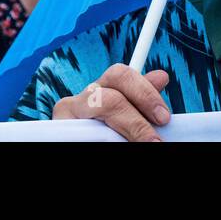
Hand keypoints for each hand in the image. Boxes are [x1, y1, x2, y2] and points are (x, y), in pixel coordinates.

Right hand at [52, 63, 169, 141]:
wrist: (85, 142)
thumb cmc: (105, 136)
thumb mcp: (126, 118)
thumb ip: (140, 102)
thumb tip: (161, 76)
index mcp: (99, 91)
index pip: (120, 75)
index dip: (145, 92)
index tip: (164, 117)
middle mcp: (80, 99)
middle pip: (110, 96)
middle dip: (137, 118)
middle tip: (155, 140)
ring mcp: (65, 115)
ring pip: (98, 113)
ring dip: (125, 130)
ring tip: (141, 144)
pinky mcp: (56, 130)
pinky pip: (82, 134)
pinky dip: (100, 139)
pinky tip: (107, 144)